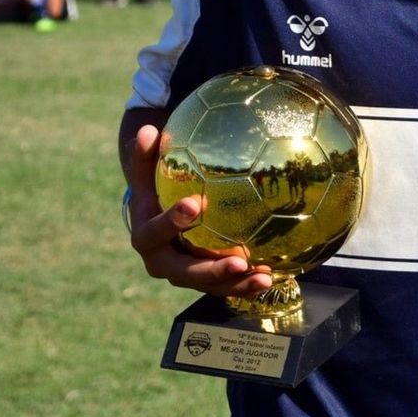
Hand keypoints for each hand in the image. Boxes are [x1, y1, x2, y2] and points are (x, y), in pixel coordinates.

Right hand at [126, 124, 273, 296]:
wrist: (155, 227)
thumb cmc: (153, 194)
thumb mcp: (146, 175)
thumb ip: (144, 156)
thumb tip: (147, 130)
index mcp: (146, 238)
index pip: (155, 232)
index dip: (172, 221)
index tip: (196, 203)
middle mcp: (163, 265)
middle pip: (186, 273)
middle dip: (212, 270)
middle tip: (238, 261)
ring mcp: (186, 277)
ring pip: (211, 285)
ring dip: (238, 284)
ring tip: (264, 277)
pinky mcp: (205, 282)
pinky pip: (228, 286)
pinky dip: (248, 283)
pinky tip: (273, 275)